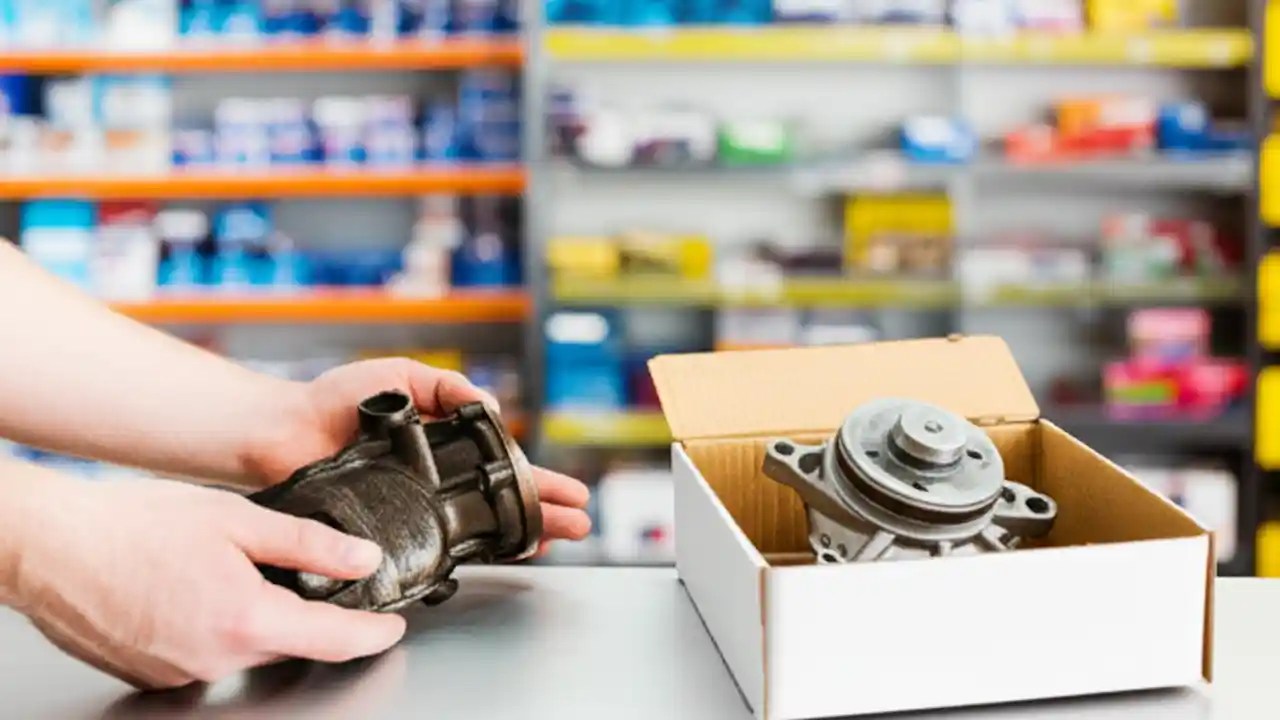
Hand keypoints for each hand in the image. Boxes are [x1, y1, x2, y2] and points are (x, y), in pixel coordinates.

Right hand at [8, 476, 403, 688]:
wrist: (52, 546)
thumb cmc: (134, 526)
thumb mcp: (239, 519)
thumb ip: (310, 543)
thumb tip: (363, 557)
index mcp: (247, 621)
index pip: (335, 640)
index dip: (373, 633)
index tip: (392, 626)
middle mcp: (216, 660)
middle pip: (289, 642)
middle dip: (302, 610)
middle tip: (286, 567)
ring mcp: (182, 674)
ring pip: (245, 648)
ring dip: (251, 616)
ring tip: (217, 568)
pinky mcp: (153, 675)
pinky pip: (204, 654)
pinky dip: (212, 627)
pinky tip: (189, 589)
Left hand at [245, 359, 591, 549]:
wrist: (282, 430)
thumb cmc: (334, 399)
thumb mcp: (400, 377)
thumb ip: (446, 387)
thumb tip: (491, 408)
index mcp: (442, 444)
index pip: (501, 464)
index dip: (537, 478)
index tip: (571, 493)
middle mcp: (435, 480)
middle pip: (501, 500)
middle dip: (544, 511)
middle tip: (578, 524)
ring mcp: (415, 507)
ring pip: (479, 526)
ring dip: (519, 535)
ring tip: (553, 541)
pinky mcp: (391, 530)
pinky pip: (437, 545)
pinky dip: (471, 552)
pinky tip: (497, 556)